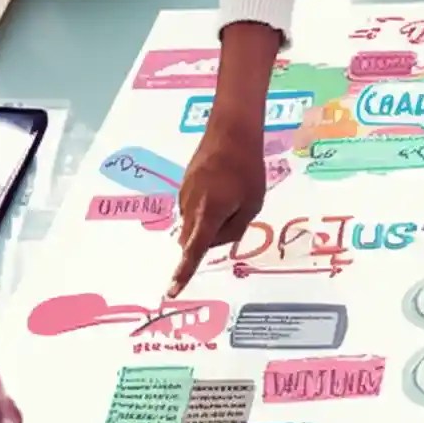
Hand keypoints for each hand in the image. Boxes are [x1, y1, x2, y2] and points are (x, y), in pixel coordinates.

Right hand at [170, 117, 265, 296]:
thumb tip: (216, 239)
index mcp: (208, 215)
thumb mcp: (252, 205)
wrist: (230, 131)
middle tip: (237, 213)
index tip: (171, 291)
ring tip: (233, 194)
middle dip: (212, 238)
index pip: (194, 252)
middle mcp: (190, 208)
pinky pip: (193, 209)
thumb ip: (234, 229)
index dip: (183, 273)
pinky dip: (206, 207)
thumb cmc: (247, 169)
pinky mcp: (183, 185)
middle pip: (195, 240)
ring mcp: (183, 195)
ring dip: (211, 221)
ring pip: (195, 224)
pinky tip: (222, 186)